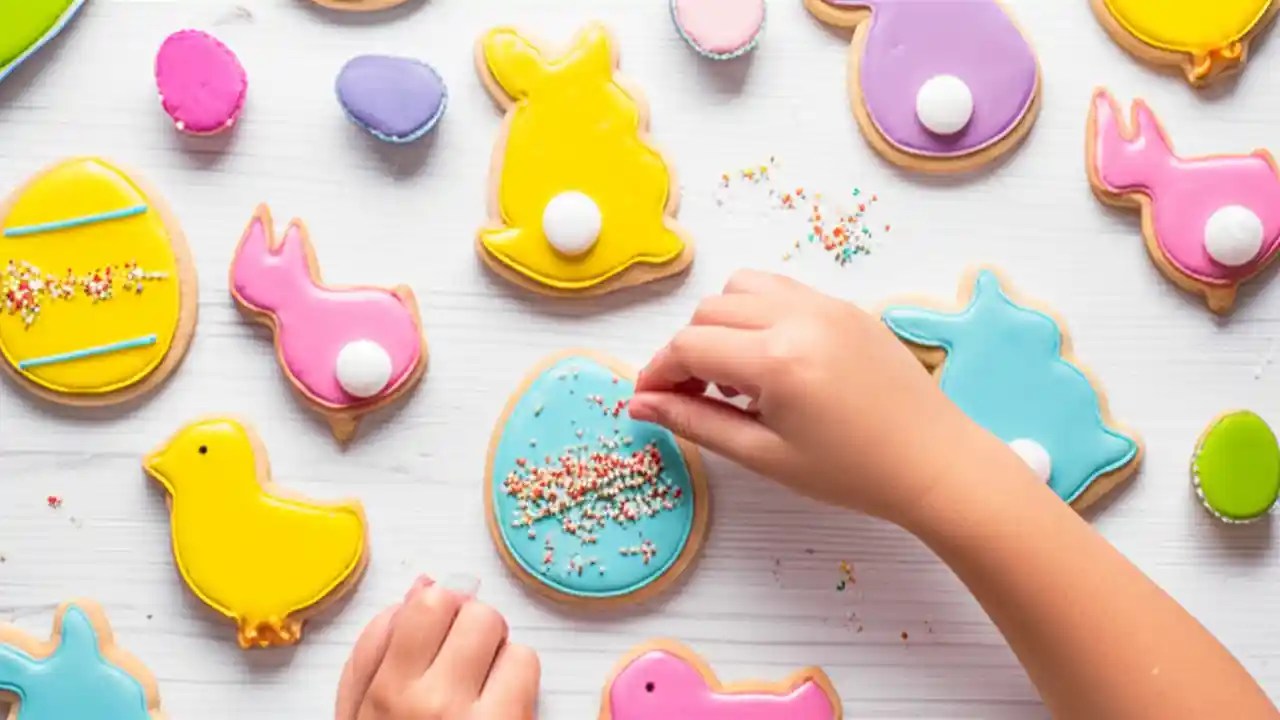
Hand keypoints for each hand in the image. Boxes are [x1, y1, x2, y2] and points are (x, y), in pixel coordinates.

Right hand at [335, 577, 539, 719]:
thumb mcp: (355, 714)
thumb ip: (372, 652)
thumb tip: (416, 590)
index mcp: (389, 693)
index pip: (428, 603)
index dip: (436, 607)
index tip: (434, 624)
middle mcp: (437, 703)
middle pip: (475, 613)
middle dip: (469, 626)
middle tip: (459, 655)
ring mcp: (484, 718)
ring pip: (508, 639)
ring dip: (497, 654)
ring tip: (479, 684)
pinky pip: (529, 668)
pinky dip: (517, 678)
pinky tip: (497, 701)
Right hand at [630, 269, 996, 522]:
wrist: (935, 463)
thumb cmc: (852, 472)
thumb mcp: (765, 455)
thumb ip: (696, 423)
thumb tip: (639, 407)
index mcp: (778, 359)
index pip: (690, 347)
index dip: (658, 373)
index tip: (647, 401)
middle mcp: (799, 317)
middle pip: (709, 312)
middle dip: (686, 352)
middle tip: (688, 399)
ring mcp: (826, 305)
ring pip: (742, 288)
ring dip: (721, 324)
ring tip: (733, 378)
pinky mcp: (846, 306)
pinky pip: (782, 291)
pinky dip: (757, 315)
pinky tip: (769, 363)